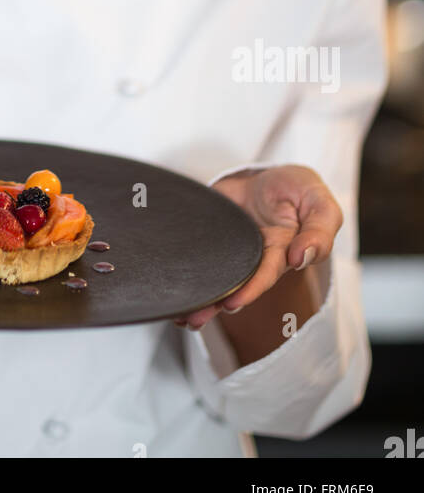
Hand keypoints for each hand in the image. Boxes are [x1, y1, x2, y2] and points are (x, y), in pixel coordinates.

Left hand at [171, 165, 342, 331]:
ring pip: (215, 275)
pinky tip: (173, 293)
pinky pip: (198, 255)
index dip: (251, 289)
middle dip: (216, 303)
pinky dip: (186, 272)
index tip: (233, 304)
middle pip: (235, 283)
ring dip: (200, 297)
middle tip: (195, 318)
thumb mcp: (320, 203)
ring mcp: (231, 246)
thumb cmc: (298, 189)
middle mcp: (255, 255)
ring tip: (180, 316)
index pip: (266, 274)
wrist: (270, 174)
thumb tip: (301, 259)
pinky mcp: (211, 234)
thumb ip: (319, 231)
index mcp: (282, 251)